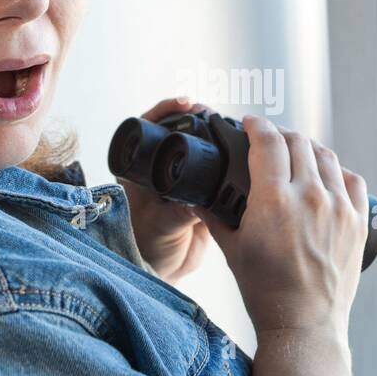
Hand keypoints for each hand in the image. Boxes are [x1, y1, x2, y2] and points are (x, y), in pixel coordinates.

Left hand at [120, 96, 213, 283]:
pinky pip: (214, 170)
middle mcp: (159, 168)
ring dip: (213, 138)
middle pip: (178, 131)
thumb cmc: (147, 248)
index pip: (149, 126)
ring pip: (198, 148)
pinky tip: (237, 155)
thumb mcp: (160, 226)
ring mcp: (181, 178)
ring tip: (227, 128)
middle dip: (196, 119)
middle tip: (210, 112)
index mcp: (138, 168)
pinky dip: (226, 162)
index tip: (186, 103)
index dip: (167, 110)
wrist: (163, 272)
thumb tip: (199, 200)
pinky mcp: (201, 193)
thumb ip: (178, 213)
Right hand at [193, 115, 368, 337]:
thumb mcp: (231, 250)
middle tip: (269, 139)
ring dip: (308, 148)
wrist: (304, 324)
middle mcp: (309, 196)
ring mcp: (338, 207)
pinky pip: (352, 180)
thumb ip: (213, 216)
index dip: (256, 124)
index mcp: (273, 199)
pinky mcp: (357, 221)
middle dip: (280, 134)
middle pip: (297, 141)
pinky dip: (338, 171)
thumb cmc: (265, 291)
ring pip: (326, 156)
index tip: (250, 123)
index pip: (267, 141)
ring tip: (297, 153)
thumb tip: (198, 198)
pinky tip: (327, 176)